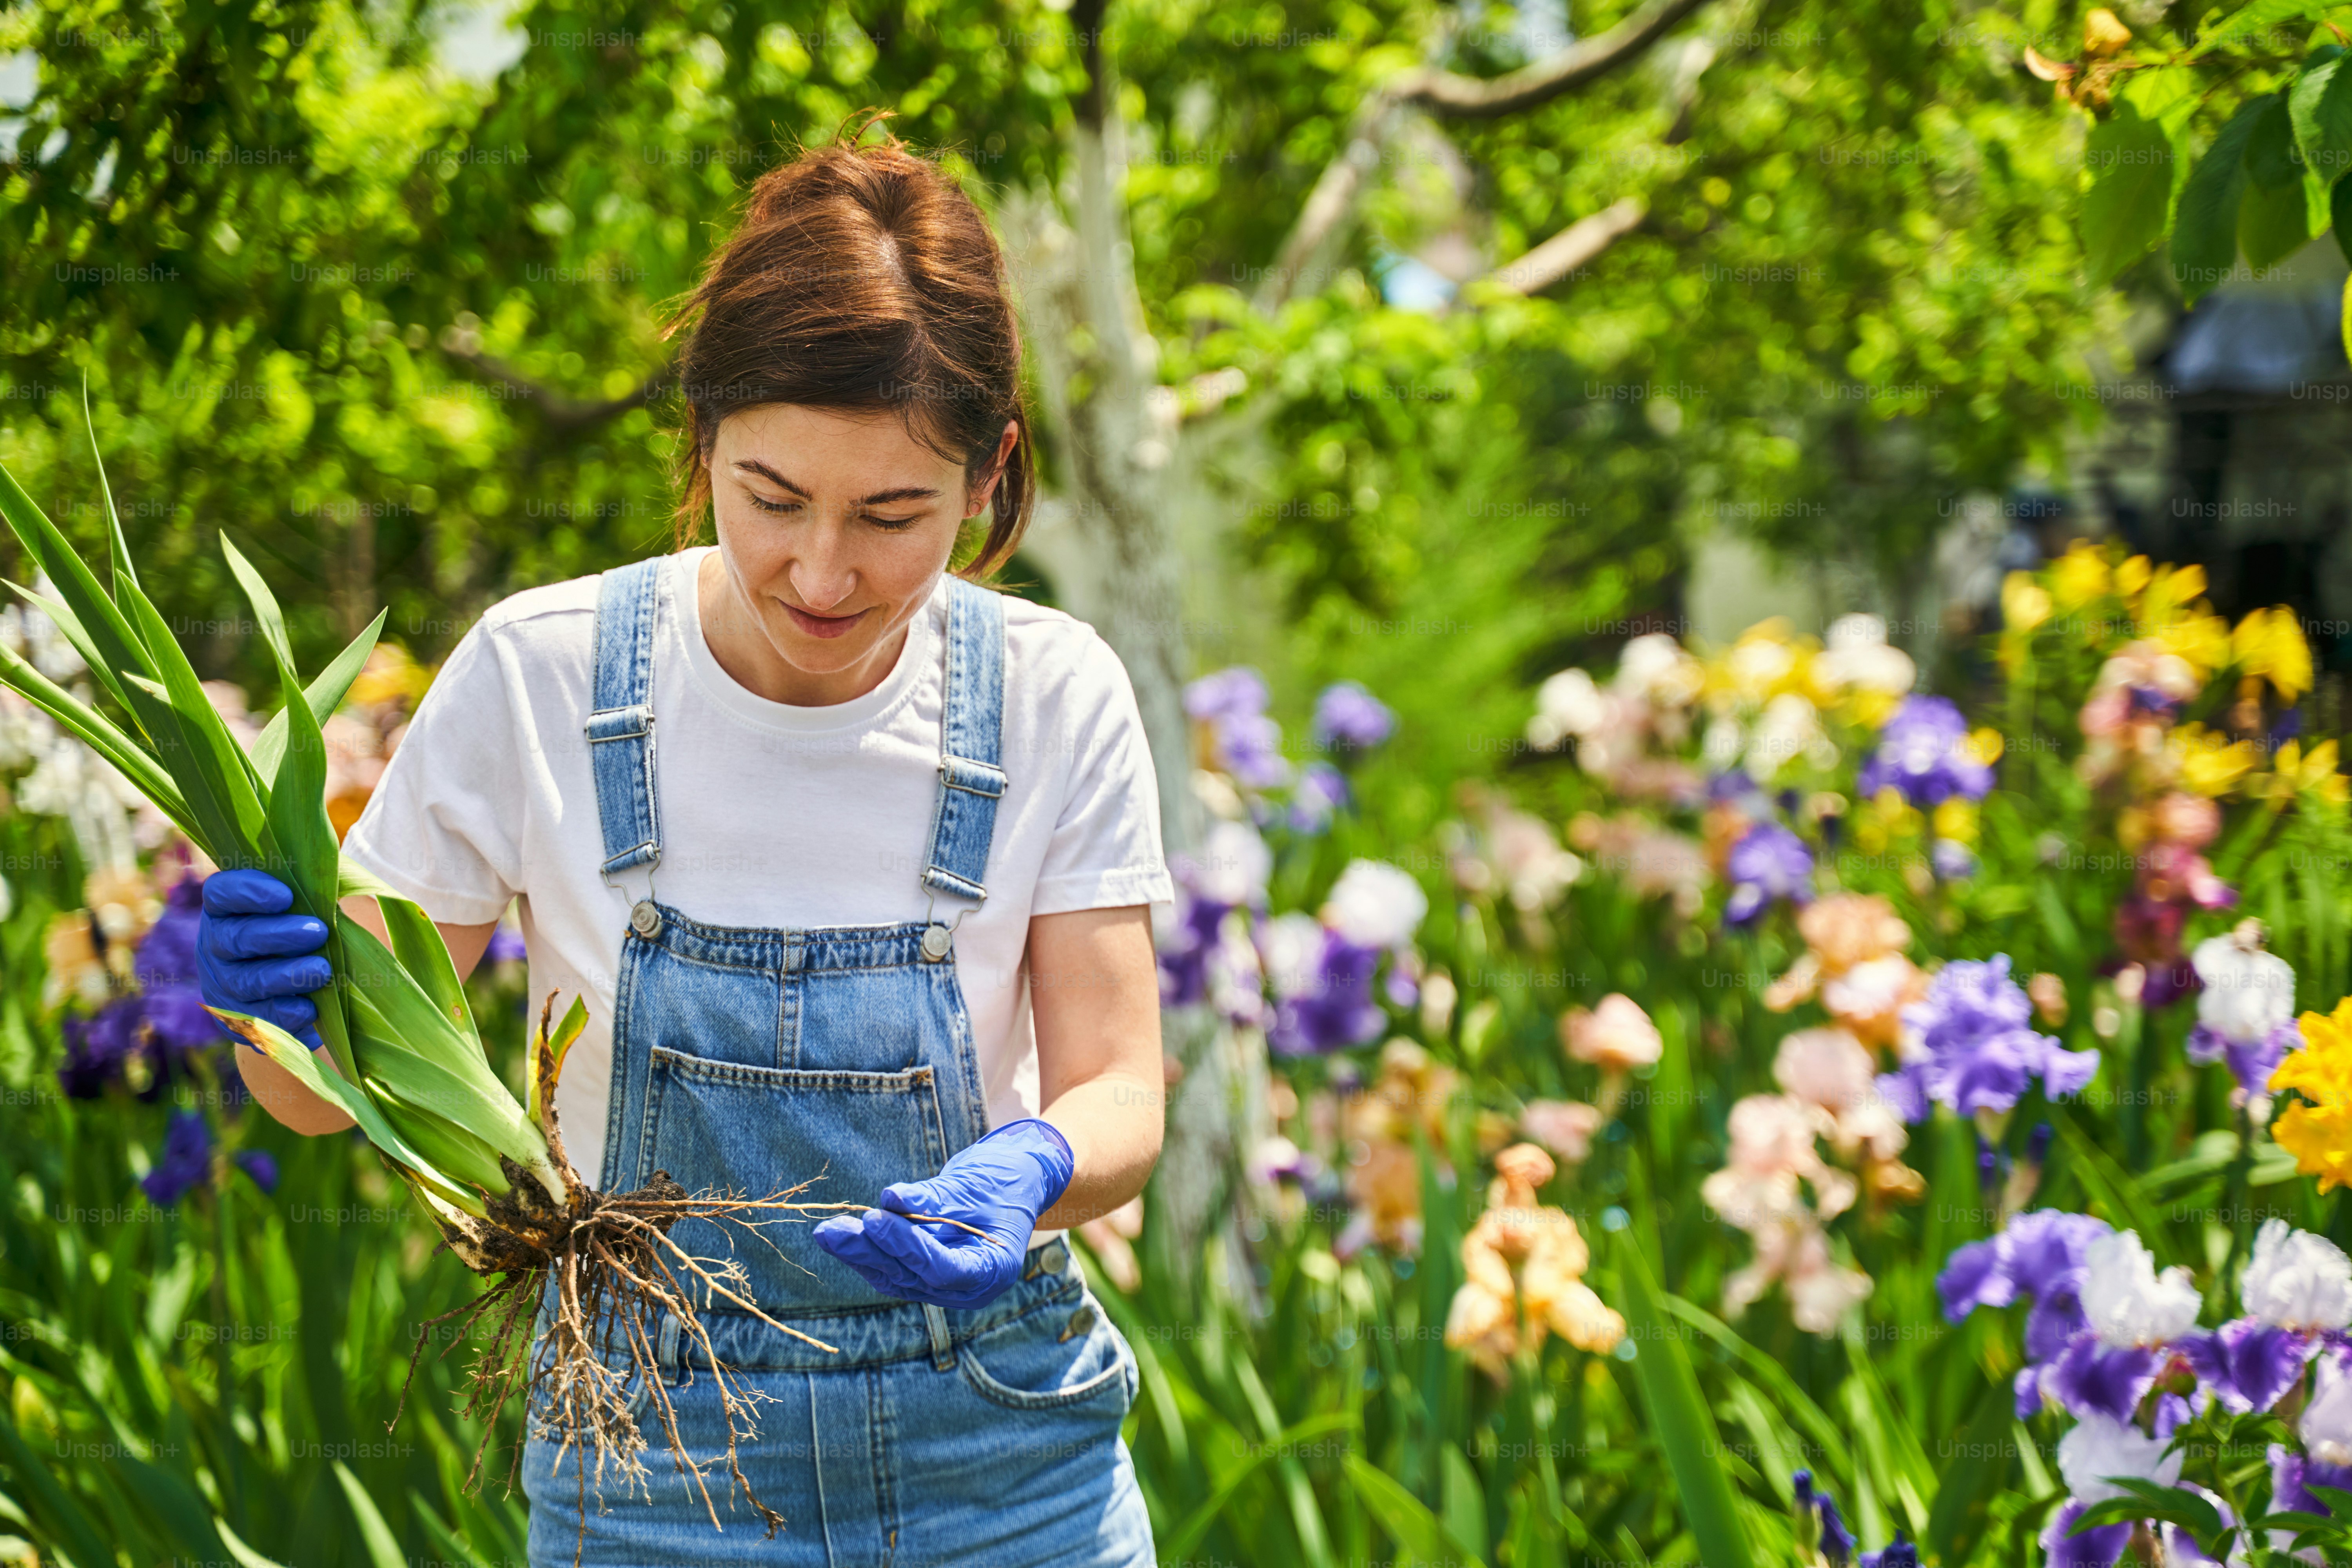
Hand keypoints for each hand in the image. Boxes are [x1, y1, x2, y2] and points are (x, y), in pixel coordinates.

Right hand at [198, 869, 332, 1050]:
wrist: (295, 989)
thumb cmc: (300, 931)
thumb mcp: (305, 903)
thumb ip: (312, 884)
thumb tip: (336, 858)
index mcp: (226, 910)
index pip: (222, 893)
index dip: (248, 892)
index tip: (285, 895)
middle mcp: (216, 946)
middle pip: (236, 939)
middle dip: (278, 935)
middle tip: (317, 932)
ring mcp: (223, 984)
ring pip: (246, 980)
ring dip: (286, 976)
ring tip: (322, 970)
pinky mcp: (237, 1020)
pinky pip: (257, 1019)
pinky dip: (284, 1014)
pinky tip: (309, 1008)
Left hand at [813, 1118, 1074, 1309]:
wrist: (1018, 1178)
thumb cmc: (1006, 1178)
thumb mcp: (974, 1185)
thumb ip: (933, 1198)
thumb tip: (890, 1198)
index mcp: (992, 1270)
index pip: (942, 1269)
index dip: (906, 1246)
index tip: (875, 1219)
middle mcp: (968, 1288)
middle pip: (911, 1276)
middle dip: (870, 1251)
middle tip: (833, 1229)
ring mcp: (947, 1284)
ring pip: (896, 1276)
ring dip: (860, 1253)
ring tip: (827, 1231)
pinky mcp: (929, 1272)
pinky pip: (894, 1268)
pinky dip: (869, 1251)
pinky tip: (842, 1235)